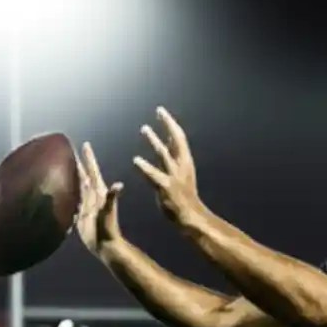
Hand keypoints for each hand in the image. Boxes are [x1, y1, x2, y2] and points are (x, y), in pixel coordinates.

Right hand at [76, 141, 123, 256]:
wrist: (105, 244)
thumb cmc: (108, 228)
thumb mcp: (110, 212)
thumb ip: (112, 198)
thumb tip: (119, 184)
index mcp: (99, 192)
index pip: (92, 171)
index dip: (89, 158)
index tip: (85, 145)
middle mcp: (92, 195)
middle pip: (84, 175)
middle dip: (79, 162)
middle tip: (72, 149)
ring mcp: (86, 204)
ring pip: (78, 185)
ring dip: (73, 175)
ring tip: (66, 164)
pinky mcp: (80, 213)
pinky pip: (73, 199)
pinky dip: (68, 191)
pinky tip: (62, 188)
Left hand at [133, 107, 205, 225]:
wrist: (190, 215)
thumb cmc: (183, 194)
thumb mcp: (182, 170)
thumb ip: (174, 153)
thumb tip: (168, 137)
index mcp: (186, 161)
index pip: (179, 137)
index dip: (170, 123)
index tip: (161, 111)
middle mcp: (182, 166)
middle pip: (176, 140)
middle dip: (168, 124)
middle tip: (158, 111)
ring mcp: (174, 176)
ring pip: (164, 154)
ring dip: (155, 140)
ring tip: (144, 128)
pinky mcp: (166, 187)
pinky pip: (154, 175)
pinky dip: (145, 167)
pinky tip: (136, 160)